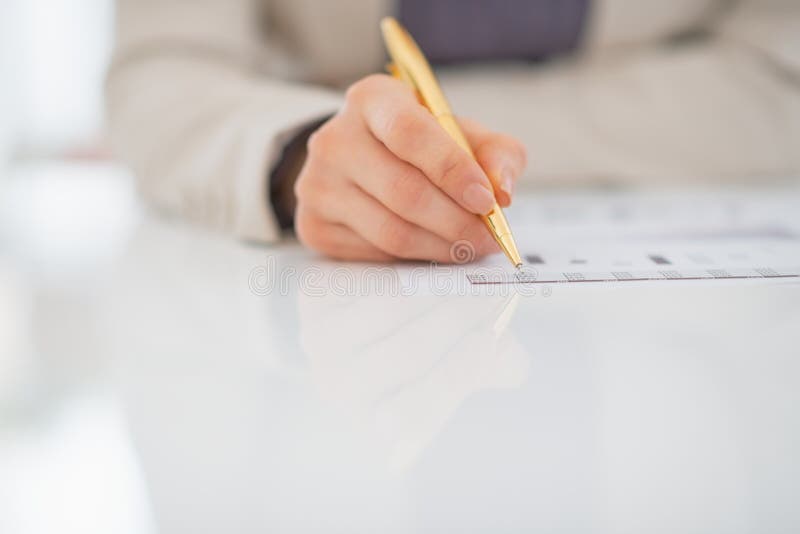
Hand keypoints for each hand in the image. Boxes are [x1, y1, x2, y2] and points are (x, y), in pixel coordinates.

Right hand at [294, 74, 526, 262]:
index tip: (487, 200)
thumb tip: (503, 191)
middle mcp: (334, 138)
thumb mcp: (461, 133)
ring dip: (441, 246)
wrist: (360, 160)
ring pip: (391, 231)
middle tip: (488, 237)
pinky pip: (375, 253)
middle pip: (403, 191)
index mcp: (372, 99)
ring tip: (470, 246)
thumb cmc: (419, 145)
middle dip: (456, 221)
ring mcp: (317, 184)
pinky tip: (432, 245)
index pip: (410, 133)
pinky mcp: (313, 224)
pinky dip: (413, 256)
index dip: (453, 171)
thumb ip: (495, 153)